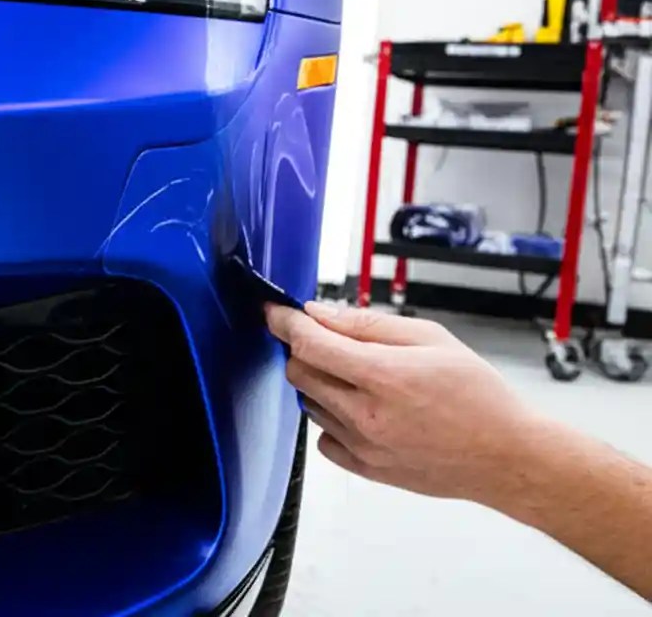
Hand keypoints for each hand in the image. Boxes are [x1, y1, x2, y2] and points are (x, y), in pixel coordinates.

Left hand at [265, 302, 549, 505]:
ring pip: (309, 403)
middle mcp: (366, 414)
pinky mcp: (365, 469)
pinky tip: (361, 409)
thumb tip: (319, 314)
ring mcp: (363, 446)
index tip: (274, 312)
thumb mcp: (430, 338)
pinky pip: (323, 437)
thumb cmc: (478, 394)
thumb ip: (366, 324)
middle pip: (299, 373)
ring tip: (361, 377)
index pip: (309, 344)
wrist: (505, 456)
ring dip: (320, 383)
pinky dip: (331, 418)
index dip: (285, 323)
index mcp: (383, 376)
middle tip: (326, 340)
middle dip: (303, 349)